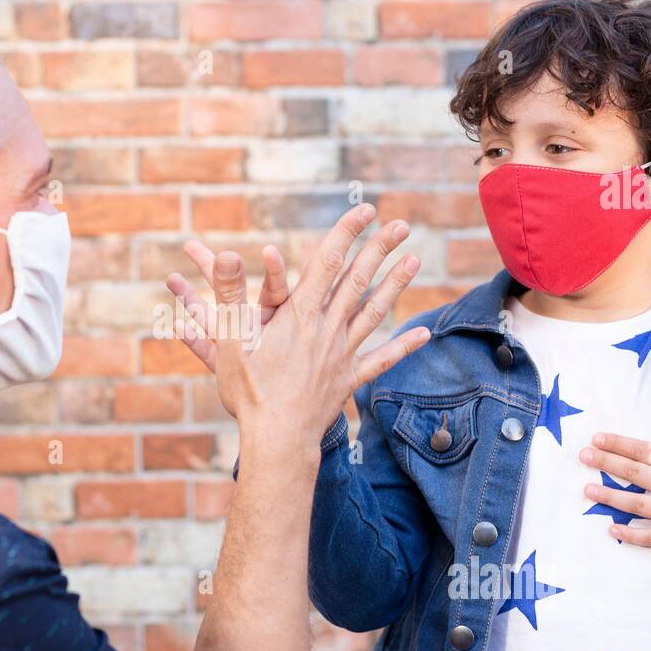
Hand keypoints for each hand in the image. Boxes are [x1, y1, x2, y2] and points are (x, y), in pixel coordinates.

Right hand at [167, 204, 429, 447]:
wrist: (277, 440)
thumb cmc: (249, 391)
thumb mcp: (229, 338)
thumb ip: (229, 293)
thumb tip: (227, 252)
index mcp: (300, 315)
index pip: (328, 263)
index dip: (346, 233)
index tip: (365, 210)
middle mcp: (327, 330)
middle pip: (358, 281)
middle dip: (379, 250)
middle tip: (401, 225)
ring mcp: (342, 355)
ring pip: (374, 312)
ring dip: (395, 285)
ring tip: (414, 261)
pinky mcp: (348, 380)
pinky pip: (381, 359)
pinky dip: (403, 346)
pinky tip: (423, 334)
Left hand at [579, 385, 650, 552]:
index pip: (646, 451)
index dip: (620, 444)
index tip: (597, 437)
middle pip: (636, 474)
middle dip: (606, 463)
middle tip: (582, 455)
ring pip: (639, 505)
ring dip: (610, 497)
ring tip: (586, 489)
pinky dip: (632, 535)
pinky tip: (612, 530)